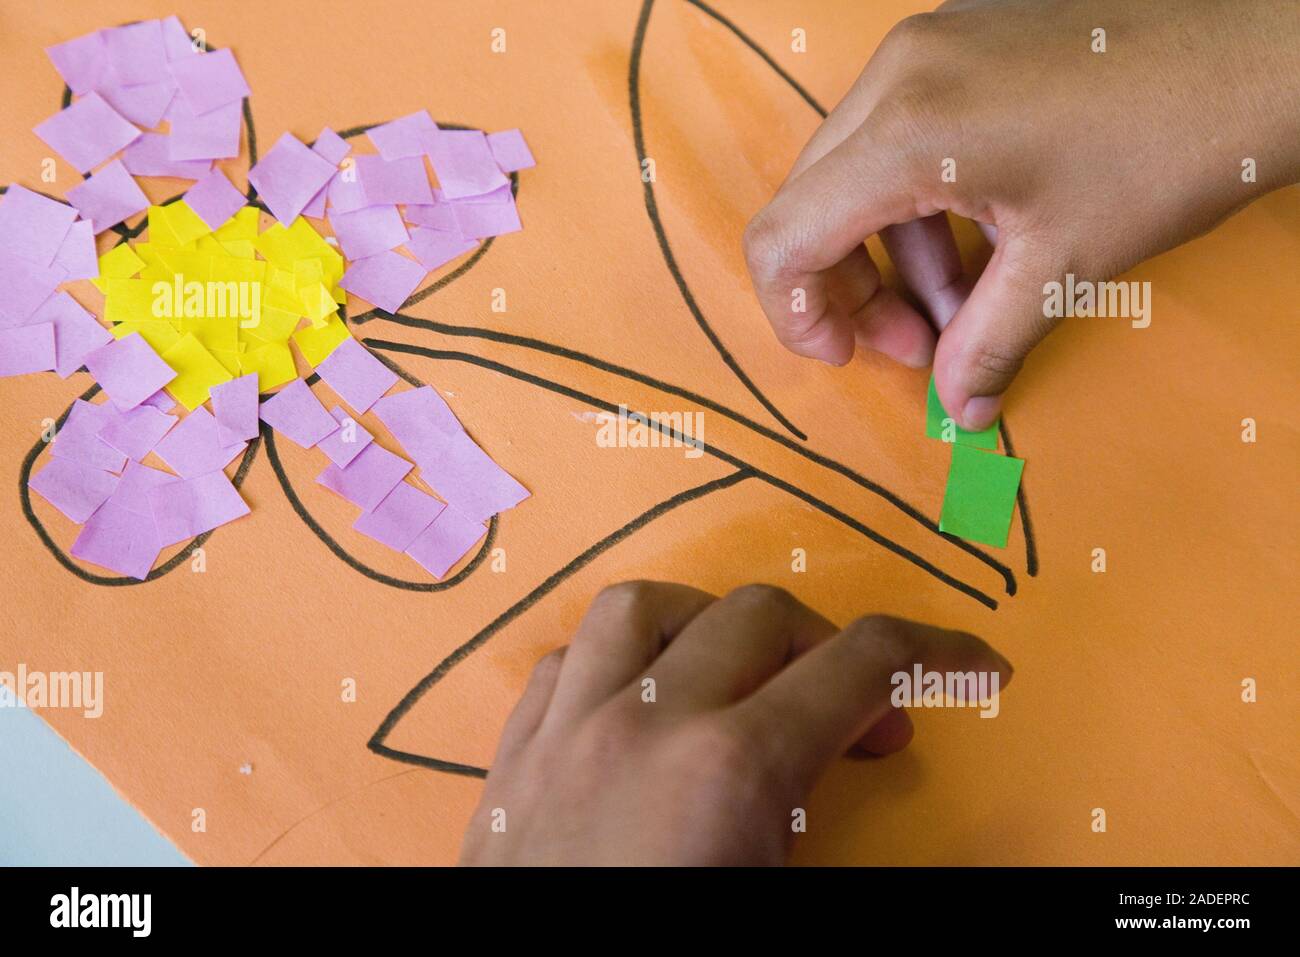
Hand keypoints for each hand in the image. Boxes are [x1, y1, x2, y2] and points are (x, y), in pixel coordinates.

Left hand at [459, 582, 1011, 864]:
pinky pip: (568, 658)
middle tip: (857, 721)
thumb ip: (830, 824)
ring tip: (743, 678)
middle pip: (759, 614)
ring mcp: (568, 730)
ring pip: (643, 607)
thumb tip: (873, 771)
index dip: (936, 653)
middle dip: (828, 648)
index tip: (973, 664)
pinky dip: (618, 659)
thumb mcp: (780, 903)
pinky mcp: (515, 755)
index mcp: (733, 768)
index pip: (860, 664)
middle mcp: (646, 724)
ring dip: (708, 625)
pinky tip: (644, 701)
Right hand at [743, 0, 1299, 429]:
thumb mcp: (1067, 263)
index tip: (847, 356)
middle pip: (810, 205)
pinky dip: (919, 207)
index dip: (797, 313)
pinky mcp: (952, 45)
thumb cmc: (1171, 142)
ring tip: (968, 306)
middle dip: (851, 290)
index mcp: (907, 132)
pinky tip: (982, 246)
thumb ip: (988, 345)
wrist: (1259, 43)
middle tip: (920, 344)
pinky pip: (896, 141)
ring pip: (852, 177)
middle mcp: (895, 77)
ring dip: (892, 257)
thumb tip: (956, 410)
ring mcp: (923, 51)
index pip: (786, 235)